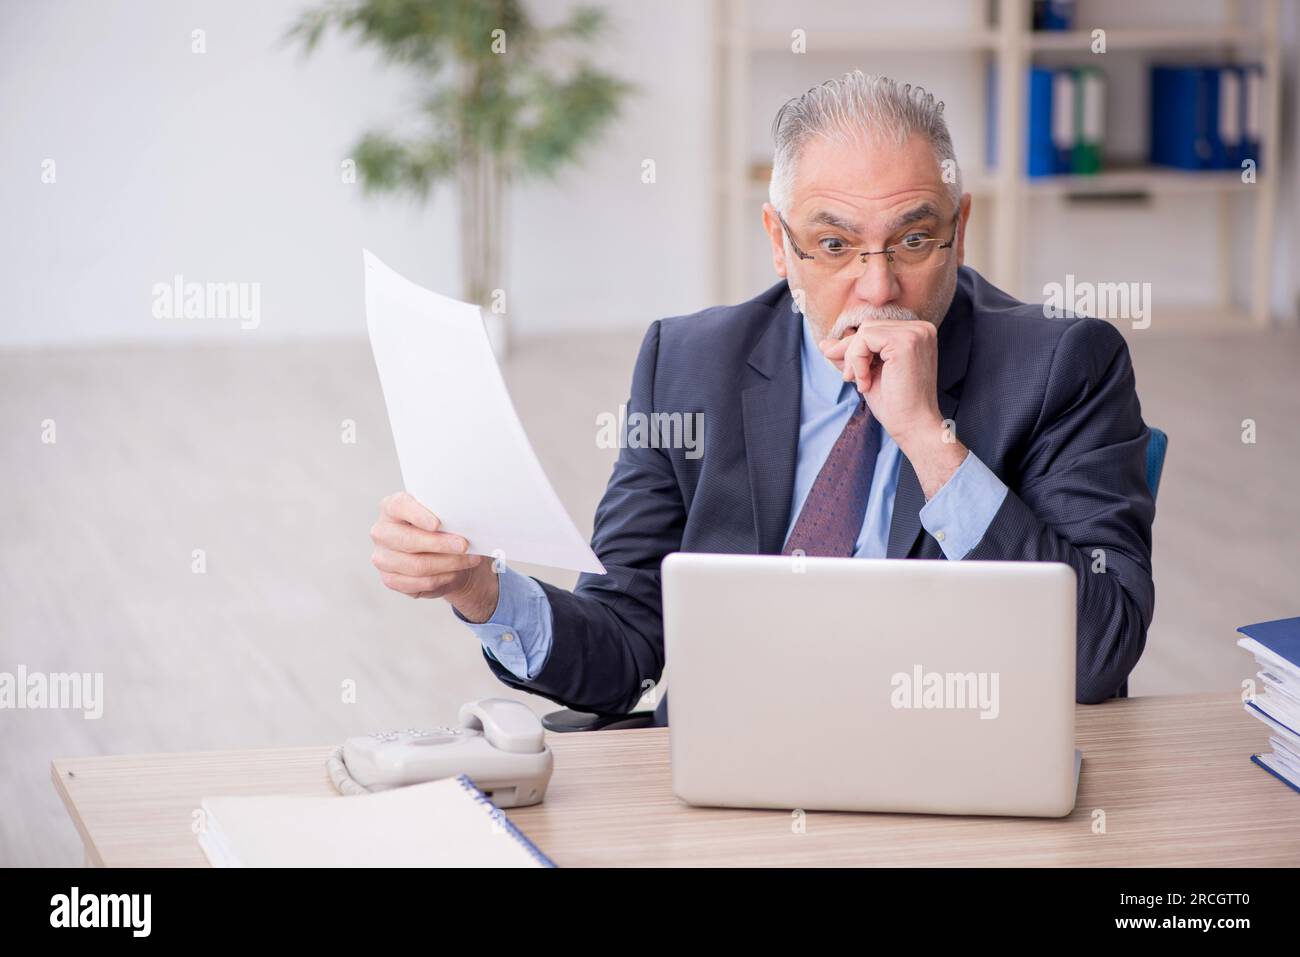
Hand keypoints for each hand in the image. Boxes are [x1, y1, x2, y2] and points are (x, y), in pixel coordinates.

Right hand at [369, 492, 498, 621]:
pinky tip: (454, 572)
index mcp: (391, 508)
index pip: (399, 506)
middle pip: (408, 540)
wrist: (440, 554)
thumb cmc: (441, 529)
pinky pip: (418, 583)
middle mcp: (382, 532)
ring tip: (468, 560)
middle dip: (440, 544)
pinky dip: (441, 578)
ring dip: (447, 564)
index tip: (437, 524)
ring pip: (416, 565)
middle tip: (464, 545)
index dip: (417, 515)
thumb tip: (465, 522)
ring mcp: (383, 557)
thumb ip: (447, 515)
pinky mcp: (390, 579)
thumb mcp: (444, 516)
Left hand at [819, 319, 943, 446]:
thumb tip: (824, 344)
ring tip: (861, 382)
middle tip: (849, 378)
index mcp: (917, 334)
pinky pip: (865, 339)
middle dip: (851, 353)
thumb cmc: (895, 404)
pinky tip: (865, 382)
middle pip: (868, 327)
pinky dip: (857, 361)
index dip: (854, 349)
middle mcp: (921, 329)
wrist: (913, 426)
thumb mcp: (868, 373)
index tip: (849, 373)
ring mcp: (915, 333)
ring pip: (864, 331)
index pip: (875, 328)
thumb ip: (850, 356)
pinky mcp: (905, 341)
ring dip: (854, 358)